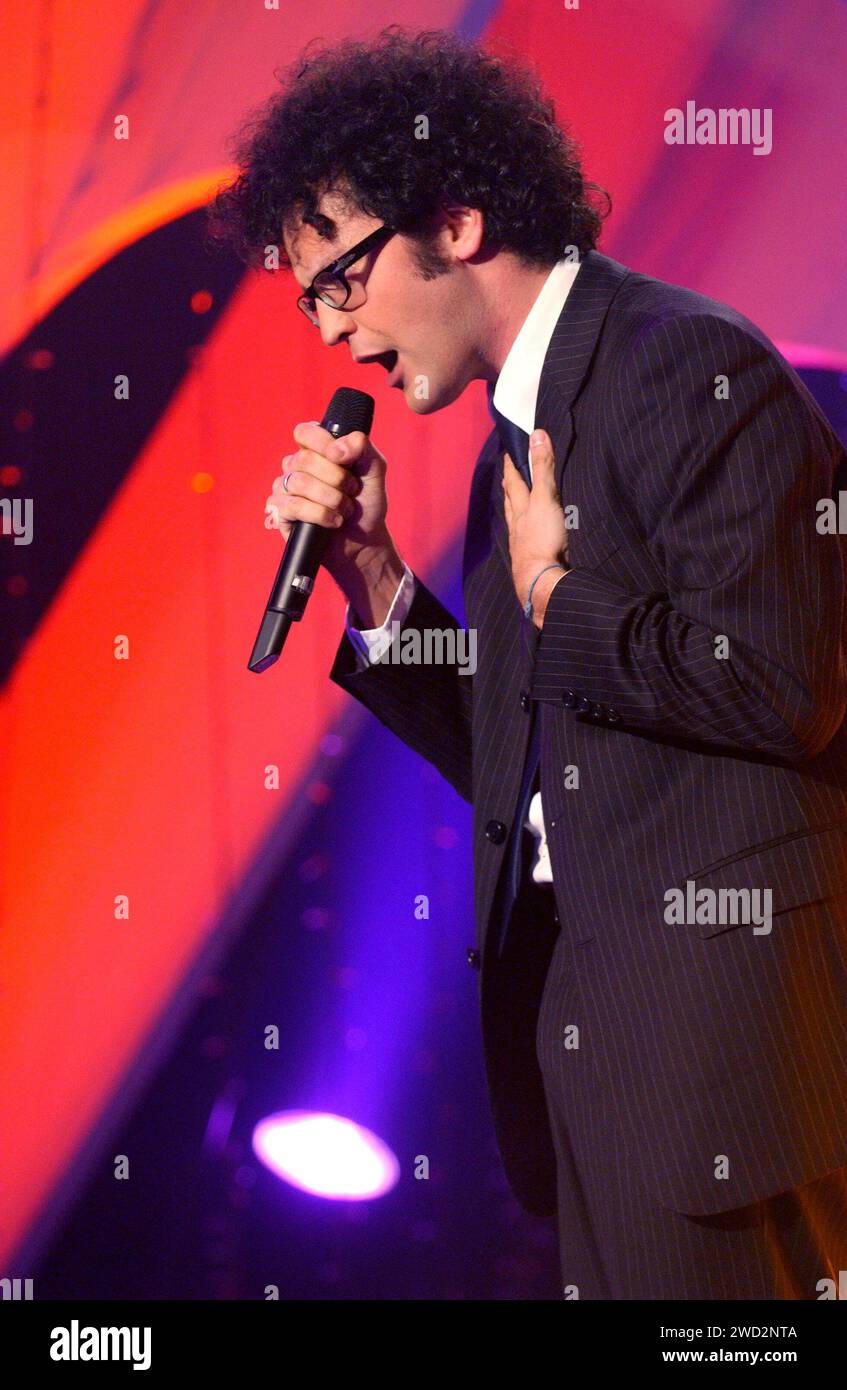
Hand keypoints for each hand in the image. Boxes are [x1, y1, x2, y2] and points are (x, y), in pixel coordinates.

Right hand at [264, 420, 391, 582]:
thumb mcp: (374, 470)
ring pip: (300, 482)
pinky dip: (320, 514)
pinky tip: (334, 521)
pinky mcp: (280, 513)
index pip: (304, 432)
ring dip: (332, 498)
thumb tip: (337, 448)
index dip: (323, 443)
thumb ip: (362, 447)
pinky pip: (294, 506)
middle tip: (352, 491)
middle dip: (337, 478)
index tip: (344, 459)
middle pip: (305, 459)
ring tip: (345, 509)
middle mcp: (295, 467)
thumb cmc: (366, 503)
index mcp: (315, 450)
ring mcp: (285, 489)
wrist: (364, 540)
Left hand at [502, 429, 569, 625]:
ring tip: (515, 503)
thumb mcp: (545, 497)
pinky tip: (527, 535)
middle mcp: (517, 524)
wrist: (541, 580)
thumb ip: (543, 468)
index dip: (511, 466)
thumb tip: (537, 434)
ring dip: (515, 509)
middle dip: (510, 486)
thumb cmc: (542, 537)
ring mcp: (522, 542)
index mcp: (520, 507)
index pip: (513, 480)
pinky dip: (526, 531)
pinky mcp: (531, 557)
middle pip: (511, 501)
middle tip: (508, 475)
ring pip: (515, 521)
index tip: (508, 453)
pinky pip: (526, 539)